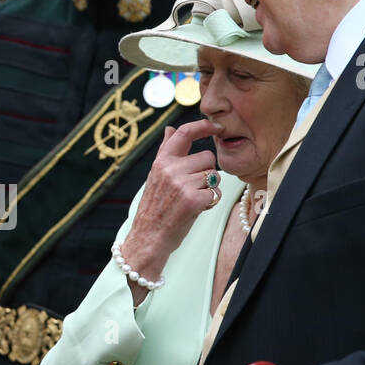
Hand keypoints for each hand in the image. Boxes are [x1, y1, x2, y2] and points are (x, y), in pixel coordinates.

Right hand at [119, 120, 218, 288]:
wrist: (148, 237)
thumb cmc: (154, 208)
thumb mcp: (156, 176)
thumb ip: (166, 151)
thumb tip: (170, 129)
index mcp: (162, 161)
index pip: (184, 133)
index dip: (203, 126)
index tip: (216, 126)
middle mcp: (171, 169)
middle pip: (207, 157)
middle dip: (206, 171)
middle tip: (192, 187)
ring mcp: (182, 184)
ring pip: (214, 175)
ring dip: (209, 187)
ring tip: (192, 199)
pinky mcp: (194, 200)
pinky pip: (215, 192)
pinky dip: (211, 201)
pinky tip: (196, 208)